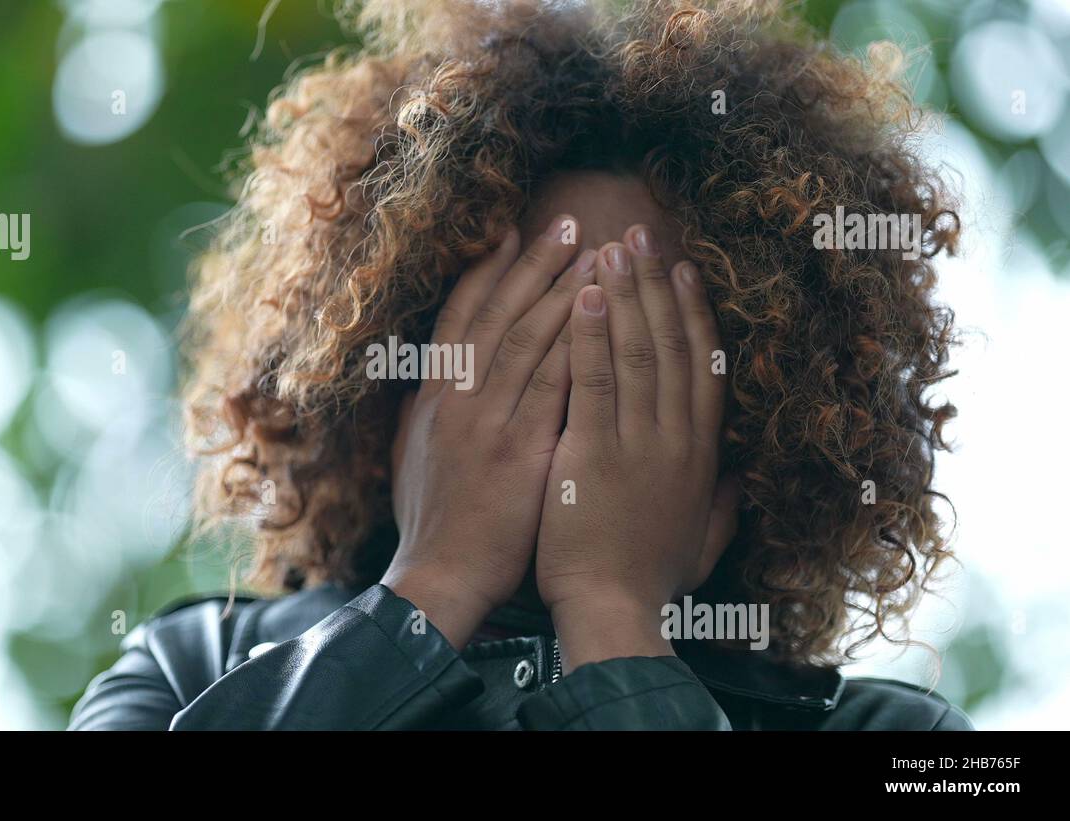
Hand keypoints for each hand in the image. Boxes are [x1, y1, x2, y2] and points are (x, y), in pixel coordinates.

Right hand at [383, 217, 597, 648]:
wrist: (439, 575)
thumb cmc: (431, 520)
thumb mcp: (411, 451)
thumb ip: (423, 407)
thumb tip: (427, 375)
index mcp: (434, 393)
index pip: (462, 315)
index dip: (489, 270)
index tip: (513, 233)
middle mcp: (457, 397)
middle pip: (498, 313)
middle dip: (533, 264)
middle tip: (566, 223)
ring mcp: (487, 421)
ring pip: (529, 339)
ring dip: (564, 292)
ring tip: (597, 256)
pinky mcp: (520, 450)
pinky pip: (554, 386)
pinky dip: (579, 346)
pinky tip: (605, 319)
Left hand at [535, 226, 738, 671]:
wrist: (613, 612)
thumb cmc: (649, 580)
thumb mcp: (701, 541)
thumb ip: (724, 502)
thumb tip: (743, 473)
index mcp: (700, 454)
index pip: (702, 367)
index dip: (694, 314)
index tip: (683, 271)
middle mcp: (677, 438)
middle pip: (672, 345)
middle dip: (656, 283)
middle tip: (640, 232)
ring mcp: (639, 443)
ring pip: (639, 352)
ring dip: (626, 293)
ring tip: (611, 245)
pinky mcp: (595, 452)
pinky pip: (595, 380)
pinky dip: (592, 334)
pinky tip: (585, 294)